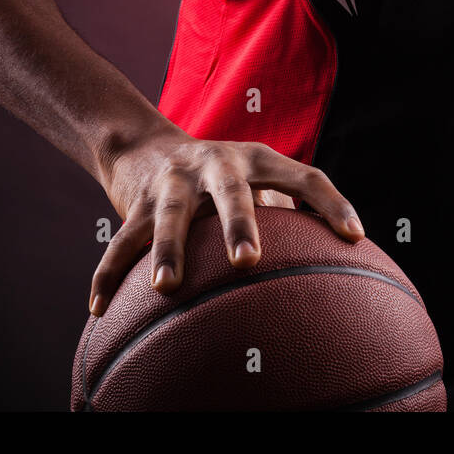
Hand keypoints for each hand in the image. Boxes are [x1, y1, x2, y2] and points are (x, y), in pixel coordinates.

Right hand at [88, 126, 363, 314]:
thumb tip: (331, 266)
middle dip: (238, 223)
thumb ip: (285, 213)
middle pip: (232, 191)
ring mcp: (174, 182)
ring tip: (167, 288)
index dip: (330, 202)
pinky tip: (99, 307)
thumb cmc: (220, 179)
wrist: (144, 145)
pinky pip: (122, 241)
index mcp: (256, 159)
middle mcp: (216, 163)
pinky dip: (109, 273)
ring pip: (169, 216)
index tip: (354, 236)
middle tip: (247, 260)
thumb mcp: (253, 182)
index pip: (302, 176)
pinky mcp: (138, 202)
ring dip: (168, 251)